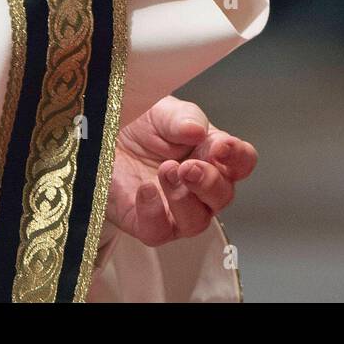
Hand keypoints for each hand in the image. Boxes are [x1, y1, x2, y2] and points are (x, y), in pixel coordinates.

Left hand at [104, 97, 256, 247]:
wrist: (101, 138)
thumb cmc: (139, 125)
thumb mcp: (163, 111)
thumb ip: (183, 118)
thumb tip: (197, 130)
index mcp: (212, 155)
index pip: (242, 162)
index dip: (238, 156)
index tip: (221, 147)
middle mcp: (200, 187)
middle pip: (223, 196)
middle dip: (208, 182)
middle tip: (188, 166)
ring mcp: (176, 210)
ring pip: (197, 221)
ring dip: (183, 198)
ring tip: (165, 172)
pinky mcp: (148, 224)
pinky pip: (159, 232)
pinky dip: (154, 213)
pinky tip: (145, 189)